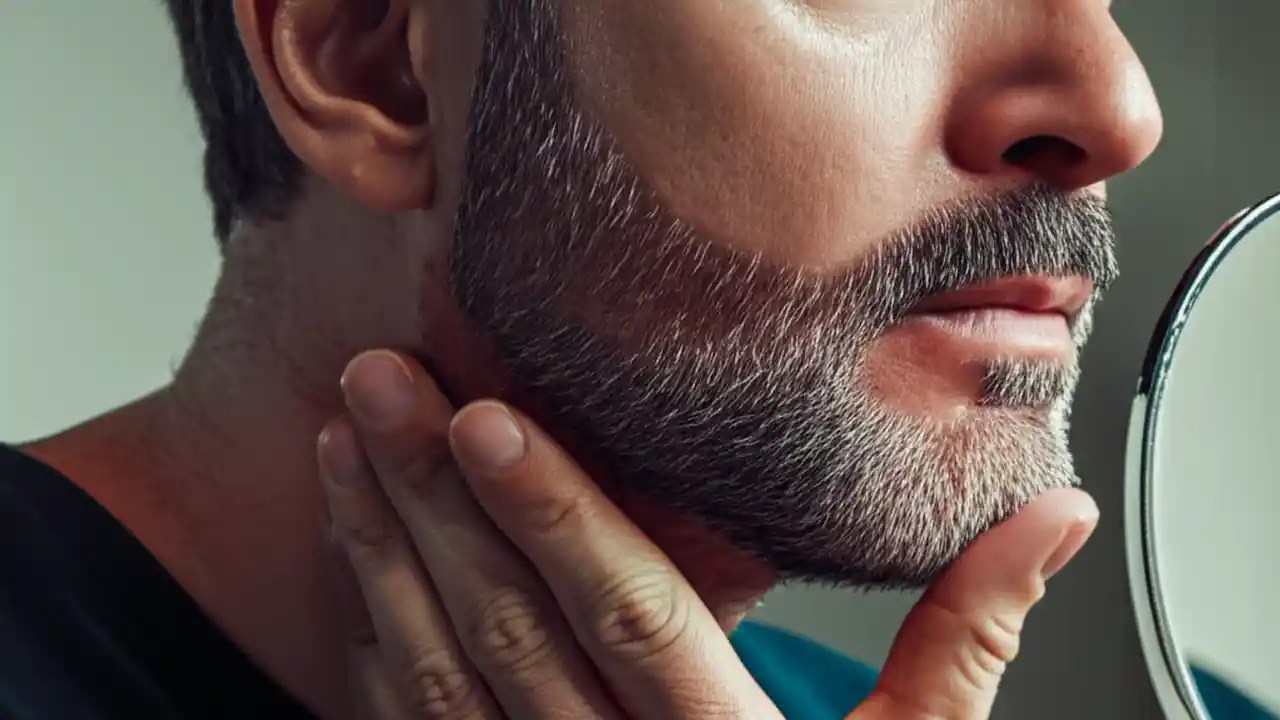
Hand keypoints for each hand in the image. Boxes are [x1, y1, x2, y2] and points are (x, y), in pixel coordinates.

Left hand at [318, 350, 1098, 718]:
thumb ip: (970, 639)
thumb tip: (1051, 518)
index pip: (630, 616)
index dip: (555, 516)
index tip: (484, 416)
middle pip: (510, 629)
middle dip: (435, 499)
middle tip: (377, 380)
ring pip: (440, 678)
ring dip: (383, 556)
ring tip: (343, 444)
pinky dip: (376, 646)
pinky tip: (356, 563)